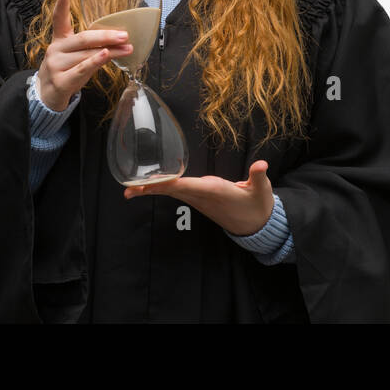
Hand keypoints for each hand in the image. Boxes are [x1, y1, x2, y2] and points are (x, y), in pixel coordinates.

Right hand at [36, 0, 133, 110]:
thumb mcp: (75, 57)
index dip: (61, 3)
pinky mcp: (60, 81)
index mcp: (59, 40)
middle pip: (82, 38)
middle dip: (106, 36)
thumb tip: (119, 42)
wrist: (47, 97)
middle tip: (124, 35)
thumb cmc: (66, 73)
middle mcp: (55, 50)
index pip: (58, 19)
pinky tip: (106, 56)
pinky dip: (95, 62)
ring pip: (86, 55)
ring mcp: (56, 66)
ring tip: (127, 49)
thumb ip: (91, 48)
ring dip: (110, 52)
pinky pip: (82, 70)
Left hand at [124, 160, 275, 236]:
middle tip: (127, 190)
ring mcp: (199, 199)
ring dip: (152, 189)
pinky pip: (177, 192)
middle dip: (150, 189)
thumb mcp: (262, 190)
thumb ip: (259, 175)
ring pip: (172, 192)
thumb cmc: (258, 205)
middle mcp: (202, 196)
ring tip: (130, 188)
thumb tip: (261, 164)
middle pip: (171, 190)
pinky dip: (163, 188)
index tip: (147, 184)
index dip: (165, 184)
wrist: (257, 226)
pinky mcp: (200, 199)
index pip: (184, 186)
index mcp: (213, 191)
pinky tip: (151, 185)